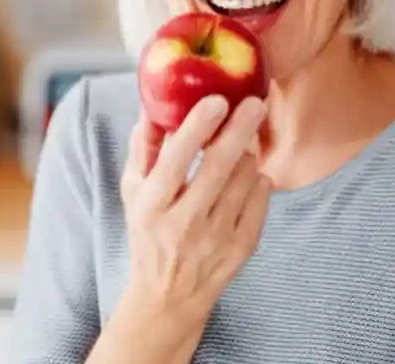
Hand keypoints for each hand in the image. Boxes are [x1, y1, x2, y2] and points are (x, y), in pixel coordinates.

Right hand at [118, 94, 272, 323]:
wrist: (168, 295)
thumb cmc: (149, 232)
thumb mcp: (133, 193)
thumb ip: (143, 148)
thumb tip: (153, 105)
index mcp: (152, 205)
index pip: (176, 160)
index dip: (197, 127)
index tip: (216, 99)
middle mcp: (183, 223)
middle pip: (217, 168)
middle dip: (238, 131)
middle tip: (254, 103)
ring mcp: (215, 239)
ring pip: (244, 181)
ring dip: (247, 156)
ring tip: (241, 149)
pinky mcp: (240, 249)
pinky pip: (261, 202)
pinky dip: (259, 182)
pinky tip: (250, 178)